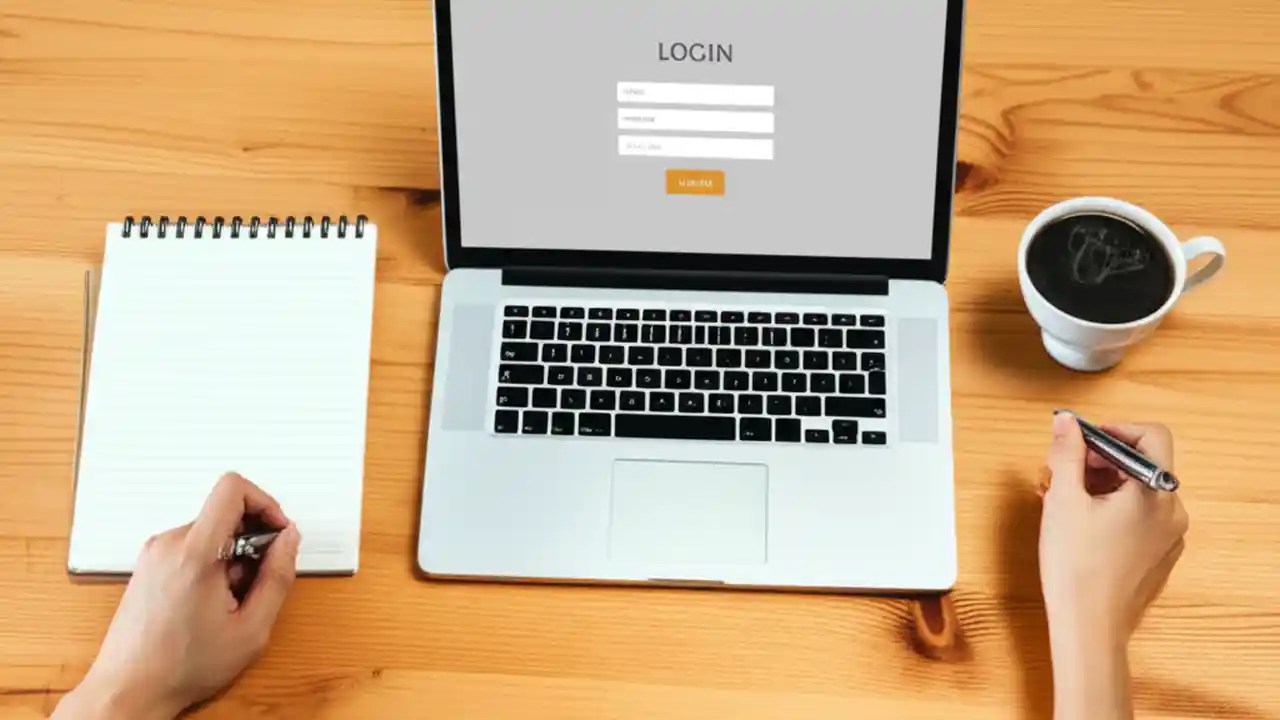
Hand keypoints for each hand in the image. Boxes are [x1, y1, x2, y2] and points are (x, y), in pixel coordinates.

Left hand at [55, 473, 301, 719]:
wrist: (129, 690)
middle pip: (225, 513)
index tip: (277, 530)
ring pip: (210, 531)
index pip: (232, 489)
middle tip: (255, 581)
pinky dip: (211, 564)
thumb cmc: (180, 667)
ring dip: (231, 557)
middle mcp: (168, 545)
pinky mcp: (149, 564)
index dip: (265, 502)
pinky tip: (211, 601)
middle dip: (251, 541)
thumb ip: (278, 577)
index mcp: (194, 554)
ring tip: (229, 600)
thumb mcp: (251, 629)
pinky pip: (191, 546)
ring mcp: (154, 553)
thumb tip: (289, 540)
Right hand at [1039, 413, 1188, 719]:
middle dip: (1101, 459)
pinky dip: (1112, 508)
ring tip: (1063, 497)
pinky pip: (1139, 517)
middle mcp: (1172, 513)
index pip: (1151, 436)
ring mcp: (1168, 537)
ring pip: (1138, 491)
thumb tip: (1066, 422)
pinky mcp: (1158, 556)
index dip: (1115, 430)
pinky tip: (1079, 522)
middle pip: (1142, 464)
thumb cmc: (1076, 566)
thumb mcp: (1063, 499)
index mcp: (1155, 492)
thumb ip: (1066, 453)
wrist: (1088, 626)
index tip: (1084, 439)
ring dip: (1102, 483)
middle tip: (1063, 468)